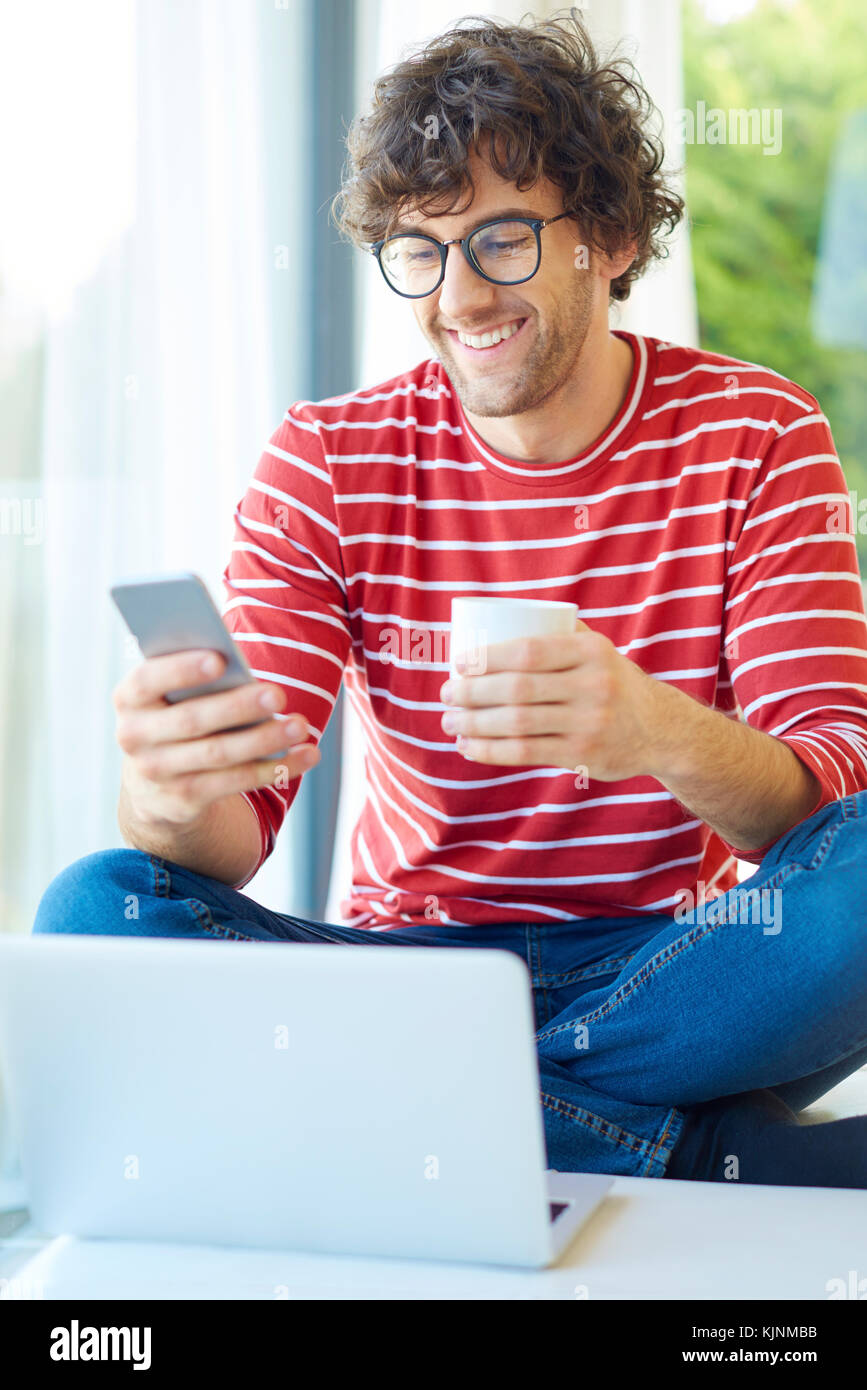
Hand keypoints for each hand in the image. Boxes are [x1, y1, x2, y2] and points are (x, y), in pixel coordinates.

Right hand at [114, 649, 319, 826]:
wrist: (153, 788)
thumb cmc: (175, 717)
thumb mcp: (171, 696)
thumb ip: (193, 679)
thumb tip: (241, 671)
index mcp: (129, 699)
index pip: (147, 680)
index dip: (181, 670)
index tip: (220, 659)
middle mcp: (134, 737)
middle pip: (192, 720)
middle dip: (237, 707)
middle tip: (277, 695)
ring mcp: (158, 772)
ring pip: (219, 754)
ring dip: (264, 740)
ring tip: (300, 725)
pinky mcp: (185, 800)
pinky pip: (236, 781)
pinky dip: (275, 768)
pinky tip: (306, 754)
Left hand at [438, 619, 662, 780]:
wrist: (660, 729)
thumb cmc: (613, 683)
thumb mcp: (599, 650)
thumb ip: (560, 633)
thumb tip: (501, 614)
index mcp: (591, 651)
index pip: (528, 651)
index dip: (487, 657)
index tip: (457, 663)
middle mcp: (593, 686)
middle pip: (517, 689)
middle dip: (472, 692)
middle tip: (446, 694)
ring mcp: (589, 722)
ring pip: (517, 723)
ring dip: (474, 724)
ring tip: (449, 722)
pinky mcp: (583, 754)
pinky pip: (526, 753)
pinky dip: (490, 751)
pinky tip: (468, 748)